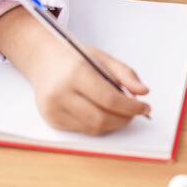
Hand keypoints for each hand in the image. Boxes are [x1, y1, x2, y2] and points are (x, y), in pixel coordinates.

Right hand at [0, 7, 150, 134]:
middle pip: (101, 119)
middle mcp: (61, 93)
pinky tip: (103, 113)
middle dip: (124, 119)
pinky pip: (82, 130)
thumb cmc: (73, 56)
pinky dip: (98, 125)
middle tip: (135, 113)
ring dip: (113, 124)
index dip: (131, 107)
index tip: (145, 107)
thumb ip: (125, 74)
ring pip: (93, 128)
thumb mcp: (102, 57)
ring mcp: (53, 108)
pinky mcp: (51, 119)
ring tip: (121, 113)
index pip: (109, 99)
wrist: (41, 58)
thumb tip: (143, 92)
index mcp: (75, 73)